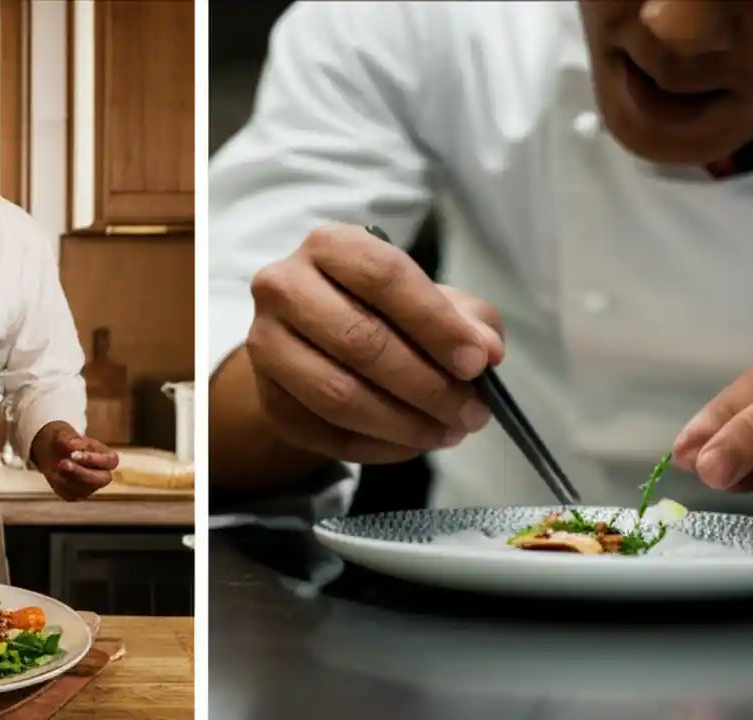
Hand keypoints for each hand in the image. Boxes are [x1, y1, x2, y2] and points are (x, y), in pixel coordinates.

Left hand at [32, 422, 119, 500]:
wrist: (53, 452)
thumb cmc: (66, 441)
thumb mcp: (66, 434)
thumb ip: (70, 439)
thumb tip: (72, 446)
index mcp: (108, 458)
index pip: (110, 461)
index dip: (94, 459)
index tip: (74, 454)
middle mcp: (103, 475)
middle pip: (101, 479)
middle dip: (82, 472)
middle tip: (63, 463)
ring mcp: (91, 487)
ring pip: (85, 489)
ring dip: (69, 478)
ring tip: (56, 465)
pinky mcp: (76, 495)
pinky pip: (71, 494)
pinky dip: (60, 484)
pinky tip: (54, 473)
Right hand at [244, 223, 504, 463]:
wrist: (313, 345)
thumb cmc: (379, 312)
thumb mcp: (429, 299)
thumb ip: (467, 317)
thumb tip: (486, 350)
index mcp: (329, 245)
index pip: (383, 276)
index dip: (435, 323)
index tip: (477, 363)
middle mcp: (283, 287)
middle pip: (359, 340)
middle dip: (427, 385)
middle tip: (471, 412)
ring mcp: (266, 345)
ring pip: (339, 395)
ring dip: (405, 424)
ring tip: (449, 432)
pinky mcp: (268, 398)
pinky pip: (328, 434)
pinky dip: (381, 447)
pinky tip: (414, 442)